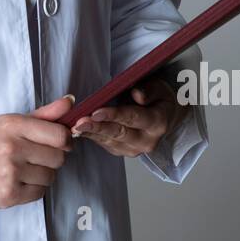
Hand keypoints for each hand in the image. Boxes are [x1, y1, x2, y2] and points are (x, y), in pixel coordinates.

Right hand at [0, 95, 74, 210]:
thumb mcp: (9, 123)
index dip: (65, 140)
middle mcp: (12, 147)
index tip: (59, 143)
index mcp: (13, 125)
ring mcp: (10, 172)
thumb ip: (43, 114)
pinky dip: (33, 189)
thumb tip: (71, 102)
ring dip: (42, 175)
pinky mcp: (9, 194)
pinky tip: (18, 182)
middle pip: (59, 157)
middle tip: (35, 158)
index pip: (60, 135)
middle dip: (52, 158)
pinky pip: (40, 193)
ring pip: (50, 176)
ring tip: (24, 170)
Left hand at [70, 75, 189, 157]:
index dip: (114, 115)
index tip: (96, 112)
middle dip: (97, 127)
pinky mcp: (123, 151)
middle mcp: (147, 141)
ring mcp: (135, 149)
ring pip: (109, 141)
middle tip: (79, 122)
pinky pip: (105, 144)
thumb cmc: (159, 100)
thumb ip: (149, 90)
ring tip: (74, 126)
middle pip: (118, 133)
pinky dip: (91, 136)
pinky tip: (78, 130)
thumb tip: (137, 94)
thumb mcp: (160, 88)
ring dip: (91, 133)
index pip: (133, 118)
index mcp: (158, 123)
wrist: (164, 118)